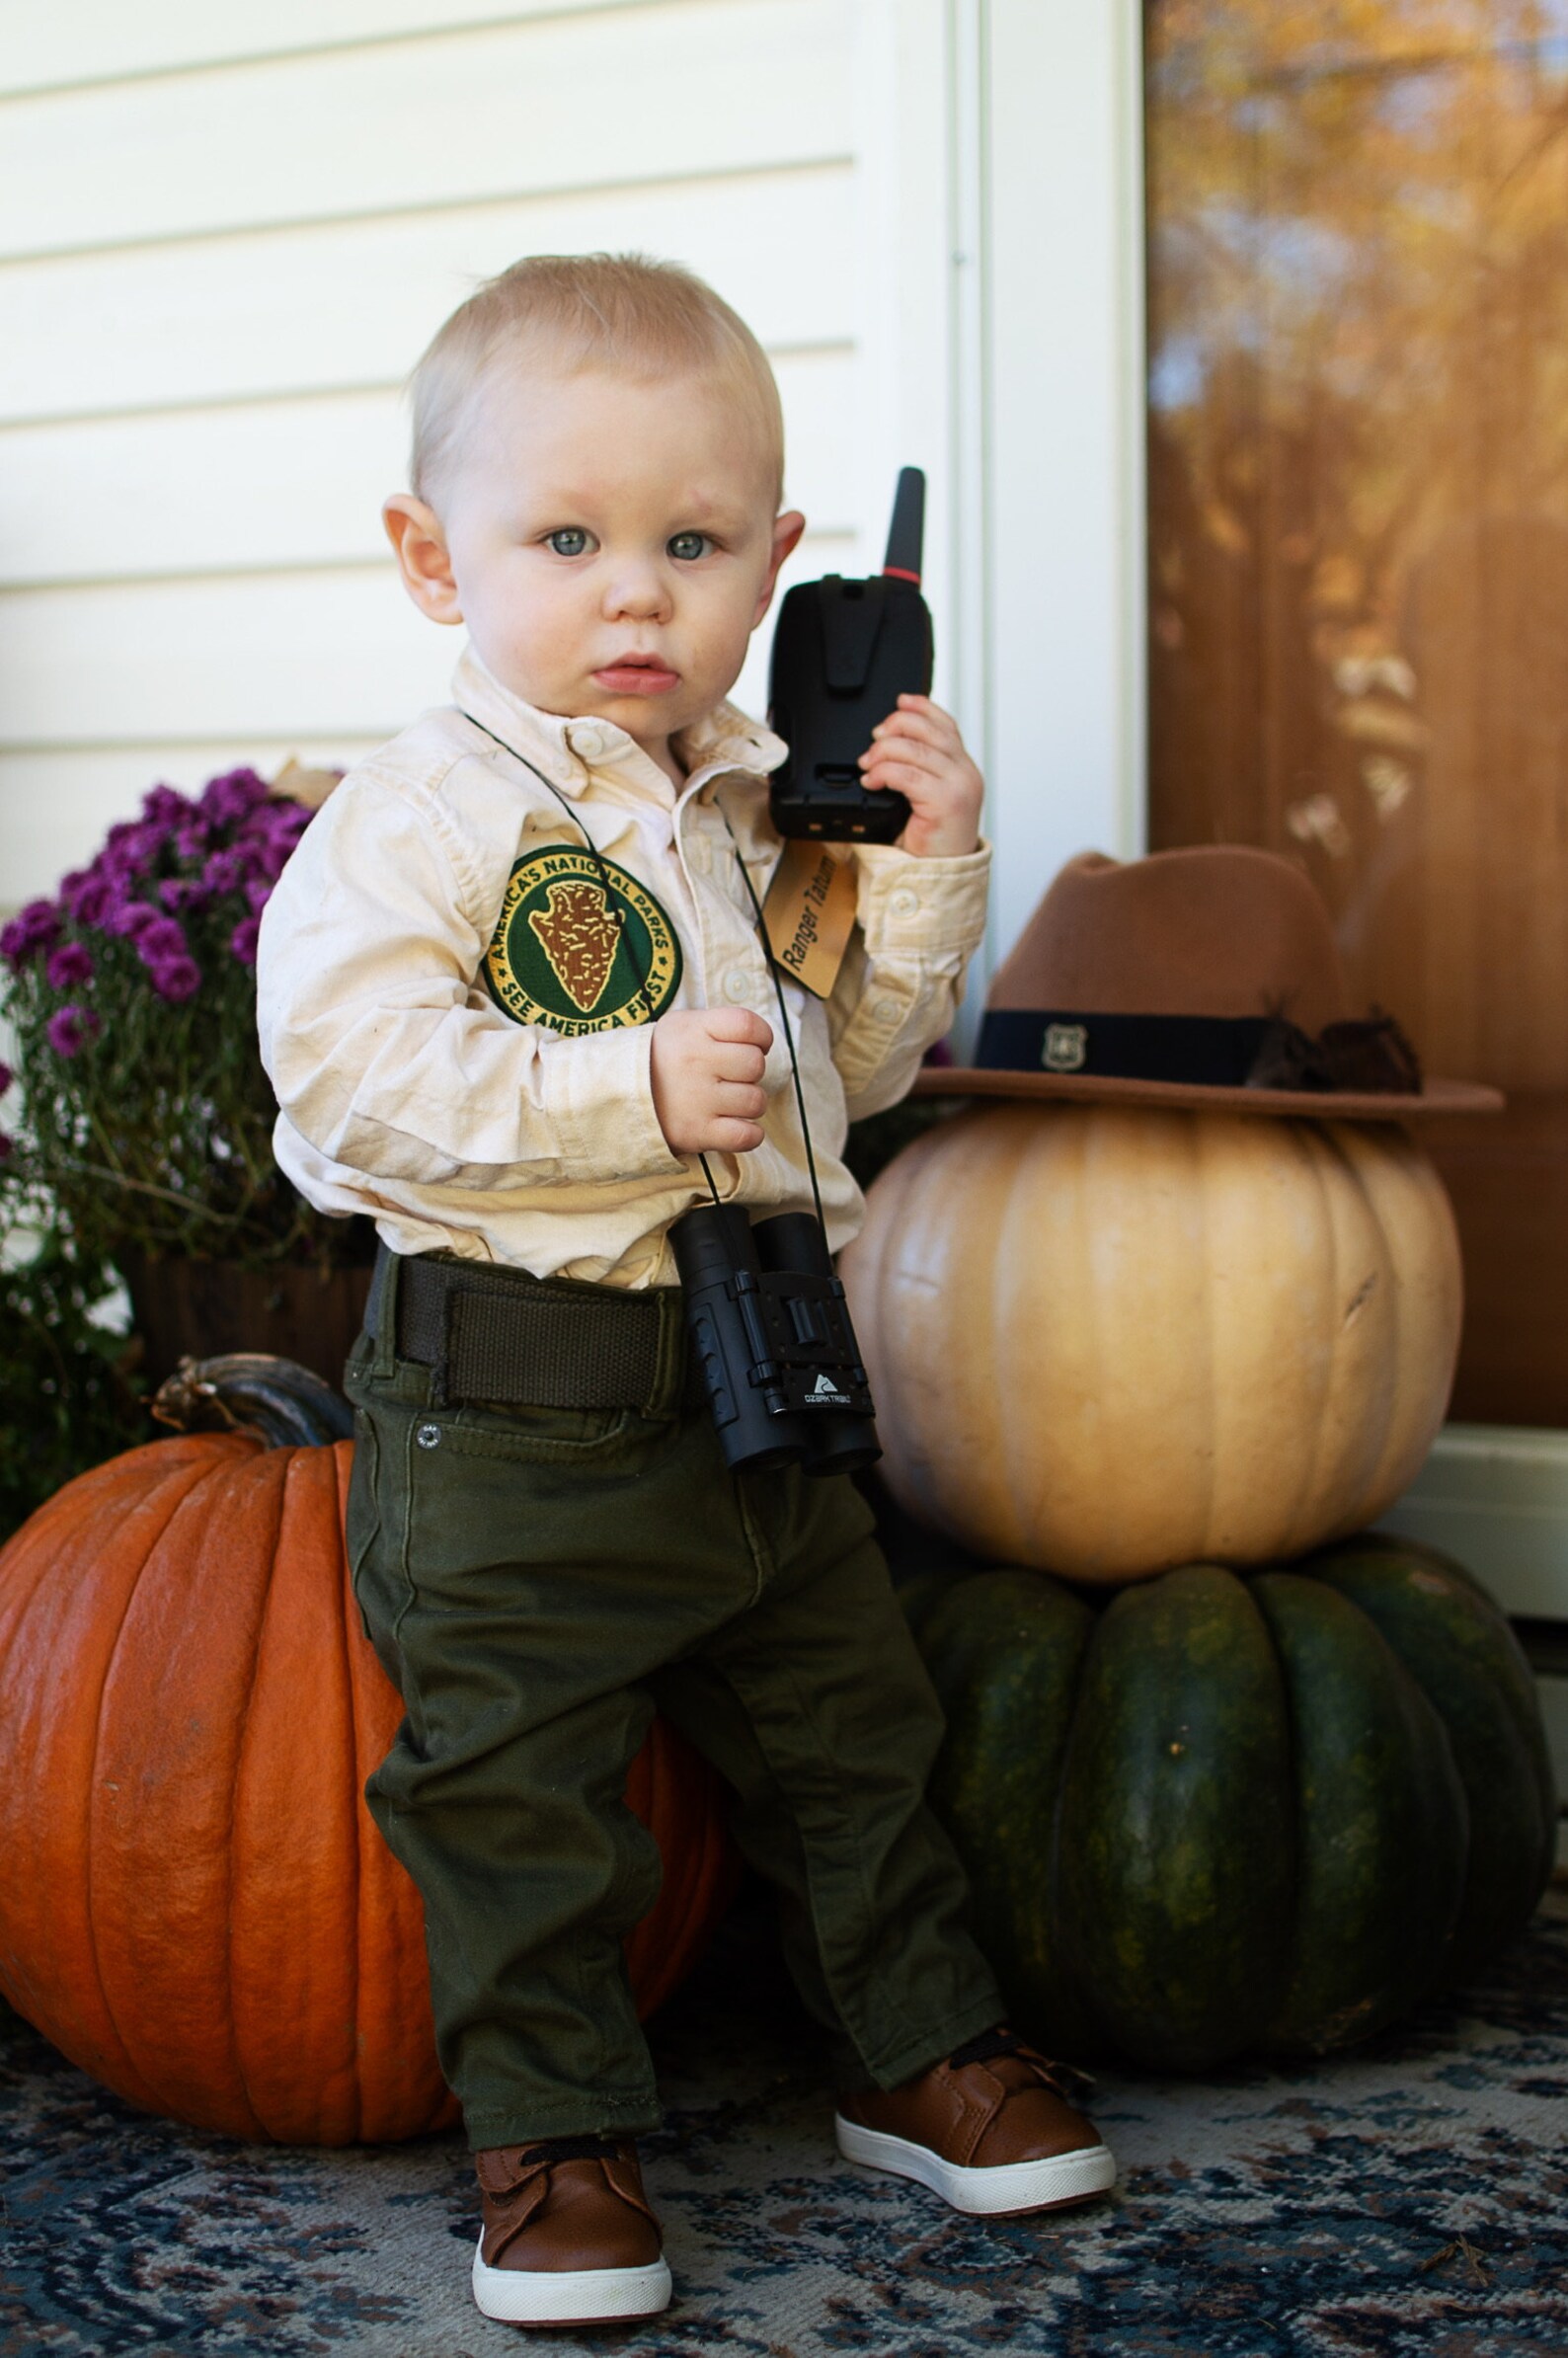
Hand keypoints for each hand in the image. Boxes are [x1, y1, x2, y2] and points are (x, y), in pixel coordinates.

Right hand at [650, 1007, 773, 1154]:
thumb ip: (718, 1028)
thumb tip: (760, 1042)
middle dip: (750, 1073)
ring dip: (749, 1104)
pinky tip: (734, 1126)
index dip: (761, 1037)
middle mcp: (695, 1061)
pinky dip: (749, 1135)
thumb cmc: (661, 1060)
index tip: (753, 1047)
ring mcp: (697, 1099)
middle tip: (730, 1078)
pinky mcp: (697, 1133)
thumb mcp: (680, 1028)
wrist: (614, 1098)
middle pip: (756, 1064)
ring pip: (756, 1101)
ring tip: (727, 1103)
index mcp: (692, 1030)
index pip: (748, 1026)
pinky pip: (748, 1136)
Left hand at [858, 694, 983, 857]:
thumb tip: (884, 742)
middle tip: (873, 742)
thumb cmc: (929, 841)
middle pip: (929, 729)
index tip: (899, 702)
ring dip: (883, 751)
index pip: (946, 724)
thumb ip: (915, 769)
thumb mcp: (922, 796)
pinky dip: (884, 772)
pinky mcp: (946, 801)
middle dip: (895, 727)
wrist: (940, 876)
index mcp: (963, 768)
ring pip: (915, 749)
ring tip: (868, 765)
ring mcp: (959, 786)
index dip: (921, 707)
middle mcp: (965, 772)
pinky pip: (907, 774)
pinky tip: (872, 780)